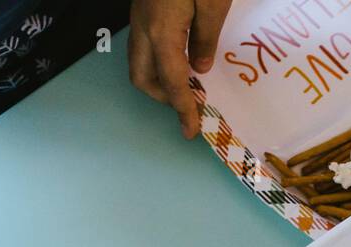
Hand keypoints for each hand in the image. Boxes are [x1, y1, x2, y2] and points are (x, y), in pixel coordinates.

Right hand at [129, 0, 232, 138]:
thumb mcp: (213, 4)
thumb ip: (205, 38)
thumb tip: (198, 69)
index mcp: (162, 31)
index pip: (171, 82)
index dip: (183, 109)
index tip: (192, 130)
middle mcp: (143, 28)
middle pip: (143, 79)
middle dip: (165, 99)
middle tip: (193, 105)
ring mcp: (138, 18)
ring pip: (139, 63)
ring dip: (160, 82)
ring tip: (189, 87)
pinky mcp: (141, 10)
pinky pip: (143, 47)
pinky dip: (158, 63)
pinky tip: (180, 61)